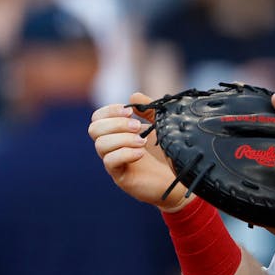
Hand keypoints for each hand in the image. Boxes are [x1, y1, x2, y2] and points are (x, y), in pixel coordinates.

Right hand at [88, 95, 188, 210]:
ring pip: (100, 145)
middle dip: (116, 123)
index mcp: (117, 133)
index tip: (130, 110)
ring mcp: (114, 163)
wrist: (181, 177)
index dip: (109, 110)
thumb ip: (148, 108)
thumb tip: (132, 96)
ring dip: (122, 138)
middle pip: (94, 129)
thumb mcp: (160, 124)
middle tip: (138, 126)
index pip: (98, 118)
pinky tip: (141, 153)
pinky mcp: (121, 177)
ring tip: (143, 141)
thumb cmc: (168, 151)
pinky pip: (110, 162)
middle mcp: (112, 147)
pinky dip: (125, 153)